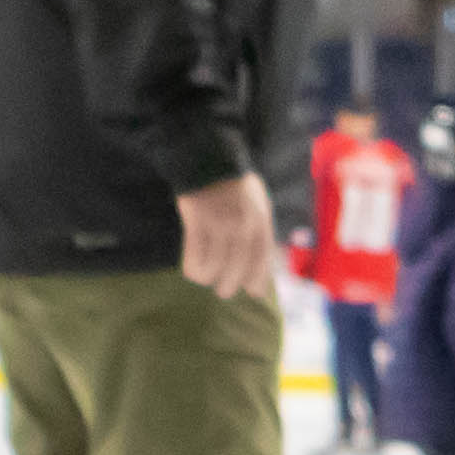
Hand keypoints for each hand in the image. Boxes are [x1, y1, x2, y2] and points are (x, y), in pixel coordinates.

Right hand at [176, 168, 276, 301]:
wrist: (209, 161)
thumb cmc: (234, 189)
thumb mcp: (259, 207)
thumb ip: (261, 238)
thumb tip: (260, 281)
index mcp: (261, 222)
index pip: (262, 262)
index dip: (257, 281)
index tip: (253, 292)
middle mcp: (243, 226)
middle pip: (237, 271)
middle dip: (228, 286)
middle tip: (222, 289)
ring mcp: (220, 225)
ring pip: (214, 269)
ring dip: (208, 278)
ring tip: (204, 278)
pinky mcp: (197, 223)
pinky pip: (195, 259)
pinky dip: (193, 270)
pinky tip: (192, 270)